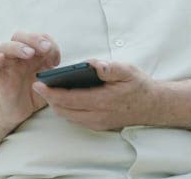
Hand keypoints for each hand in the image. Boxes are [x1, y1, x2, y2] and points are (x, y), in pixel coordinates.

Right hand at [0, 32, 60, 126]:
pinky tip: (1, 58)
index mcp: (33, 53)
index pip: (38, 38)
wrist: (21, 111)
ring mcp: (8, 66)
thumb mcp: (50, 81)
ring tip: (30, 54)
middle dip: (33, 39)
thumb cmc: (36, 93)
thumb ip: (55, 72)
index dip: (48, 42)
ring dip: (18, 47)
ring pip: (5, 47)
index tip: (56, 58)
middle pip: (20, 36)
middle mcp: (19, 56)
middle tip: (45, 48)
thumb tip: (63, 68)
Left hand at [31, 60, 156, 130]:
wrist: (153, 106)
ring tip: (49, 89)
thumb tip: (93, 64)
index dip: (50, 92)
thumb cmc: (139, 85)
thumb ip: (109, 67)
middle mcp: (98, 116)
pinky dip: (66, 109)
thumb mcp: (127, 70)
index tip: (38, 83)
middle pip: (63, 110)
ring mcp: (97, 123)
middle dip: (49, 98)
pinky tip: (64, 96)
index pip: (69, 99)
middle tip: (39, 85)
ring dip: (57, 104)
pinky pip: (76, 119)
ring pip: (68, 116)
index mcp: (102, 100)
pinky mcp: (98, 125)